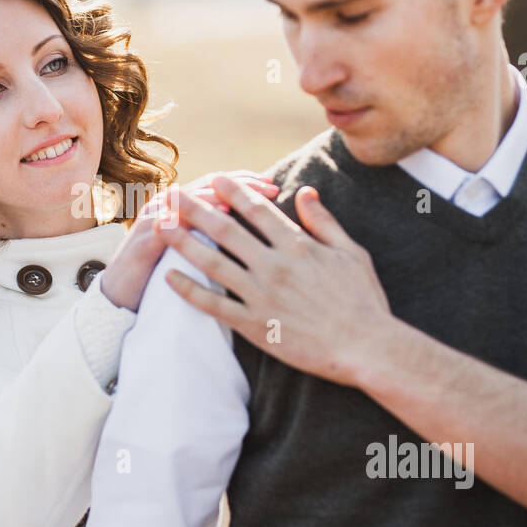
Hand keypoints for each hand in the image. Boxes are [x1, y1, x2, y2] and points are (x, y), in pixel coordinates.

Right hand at [97, 170, 279, 311]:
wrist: (121, 295)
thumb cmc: (160, 273)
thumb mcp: (191, 249)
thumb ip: (212, 234)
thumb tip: (251, 229)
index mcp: (182, 206)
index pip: (220, 185)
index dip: (248, 185)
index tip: (276, 190)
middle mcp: (168, 205)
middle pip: (210, 185)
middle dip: (243, 186)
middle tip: (271, 188)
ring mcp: (156, 219)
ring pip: (192, 198)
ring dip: (222, 196)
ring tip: (251, 198)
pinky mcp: (146, 239)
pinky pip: (173, 224)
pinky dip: (196, 219)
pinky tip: (217, 219)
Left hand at [154, 173, 393, 386]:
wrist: (366, 347)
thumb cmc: (363, 300)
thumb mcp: (351, 252)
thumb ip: (323, 221)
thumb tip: (305, 191)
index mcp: (298, 245)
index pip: (257, 211)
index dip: (232, 192)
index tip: (212, 179)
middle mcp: (274, 266)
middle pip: (226, 230)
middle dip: (196, 209)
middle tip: (172, 194)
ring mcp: (261, 296)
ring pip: (212, 263)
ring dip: (183, 242)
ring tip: (160, 226)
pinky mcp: (254, 325)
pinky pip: (214, 305)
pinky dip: (189, 291)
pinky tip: (169, 277)